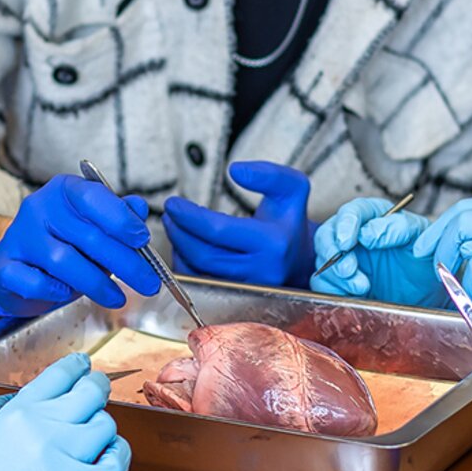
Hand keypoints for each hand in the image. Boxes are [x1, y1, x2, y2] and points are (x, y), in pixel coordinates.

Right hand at [0, 175, 157, 316]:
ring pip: (63, 260)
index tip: (144, 240)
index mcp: (63, 191)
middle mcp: (38, 208)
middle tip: (148, 283)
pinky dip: (56, 291)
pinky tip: (70, 295)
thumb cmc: (61, 245)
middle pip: (86, 234)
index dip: (121, 219)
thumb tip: (139, 208)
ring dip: (96, 282)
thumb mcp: (93, 228)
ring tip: (117, 297)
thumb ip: (118, 217)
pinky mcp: (4, 267)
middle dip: (125, 262)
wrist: (14, 268)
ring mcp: (19, 237)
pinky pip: (34, 282)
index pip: (93, 197)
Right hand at [0, 352, 129, 470]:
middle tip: (97, 398)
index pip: (60, 374)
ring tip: (93, 443)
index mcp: (16, 413)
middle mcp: (43, 427)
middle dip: (97, 392)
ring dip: (103, 431)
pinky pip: (116, 461)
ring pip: (106, 424)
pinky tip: (105, 463)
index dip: (78, 369)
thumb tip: (44, 416)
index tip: (84, 369)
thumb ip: (17, 423)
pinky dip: (116, 458)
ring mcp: (62, 457)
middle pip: (92, 392)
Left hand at [163, 161, 313, 287]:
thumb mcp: (292, 189)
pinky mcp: (236, 300)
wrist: (302, 262)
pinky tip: (184, 245)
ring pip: (198, 273)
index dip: (190, 217)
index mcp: (274, 243)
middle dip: (179, 232)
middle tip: (169, 213)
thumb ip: (268, 174)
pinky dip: (185, 265)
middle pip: (203, 255)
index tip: (173, 203)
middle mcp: (261, 271)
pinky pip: (199, 285)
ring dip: (179, 248)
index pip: (219, 231)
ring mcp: (247, 290)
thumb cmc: (290, 223)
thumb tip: (236, 170)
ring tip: (174, 225)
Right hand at [309, 196, 436, 304]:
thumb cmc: (425, 261)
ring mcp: (345, 259)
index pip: (352, 212)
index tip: (347, 242)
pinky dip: (334, 291)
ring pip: (323, 261)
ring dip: (336, 276)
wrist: (428, 294)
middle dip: (333, 253)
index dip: (345, 225)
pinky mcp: (340, 282)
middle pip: (327, 235)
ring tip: (362, 287)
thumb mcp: (420, 239)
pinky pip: (324, 285)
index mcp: (374, 217)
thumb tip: (368, 233)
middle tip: (348, 270)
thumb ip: (398, 228)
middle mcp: (355, 235)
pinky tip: (355, 295)